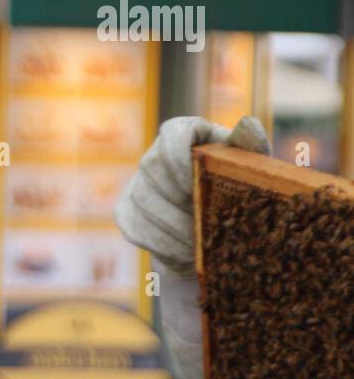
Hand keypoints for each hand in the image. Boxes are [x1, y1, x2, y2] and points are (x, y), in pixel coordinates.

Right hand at [115, 115, 268, 276]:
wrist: (216, 222)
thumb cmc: (238, 185)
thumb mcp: (251, 164)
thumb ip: (251, 144)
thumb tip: (247, 125)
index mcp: (185, 133)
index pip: (172, 134)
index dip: (177, 158)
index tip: (193, 183)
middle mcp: (155, 156)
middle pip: (152, 168)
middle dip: (176, 198)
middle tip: (203, 224)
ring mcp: (137, 185)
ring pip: (143, 200)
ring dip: (171, 225)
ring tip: (199, 245)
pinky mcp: (127, 212)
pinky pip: (135, 226)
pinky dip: (159, 242)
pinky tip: (184, 254)